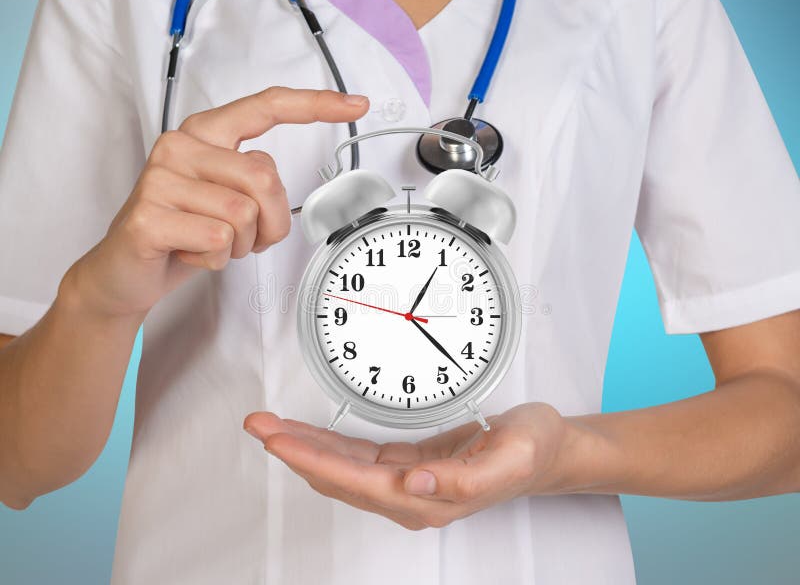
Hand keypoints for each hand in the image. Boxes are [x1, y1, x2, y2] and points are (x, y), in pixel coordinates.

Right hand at [63, 88, 368, 318]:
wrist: (126, 270)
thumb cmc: (185, 231)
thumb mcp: (227, 199)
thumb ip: (254, 180)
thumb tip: (272, 184)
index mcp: (205, 134)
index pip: (265, 106)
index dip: (313, 104)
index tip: (355, 105)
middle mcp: (180, 146)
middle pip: (263, 177)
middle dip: (269, 222)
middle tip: (244, 238)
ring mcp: (160, 178)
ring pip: (243, 214)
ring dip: (240, 245)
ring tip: (210, 244)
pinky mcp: (149, 216)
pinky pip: (217, 239)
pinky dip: (216, 259)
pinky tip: (191, 253)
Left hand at [243, 403, 571, 529]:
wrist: (548, 451)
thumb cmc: (533, 451)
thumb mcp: (512, 458)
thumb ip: (465, 478)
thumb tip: (415, 484)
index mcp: (432, 498)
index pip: (357, 482)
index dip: (314, 460)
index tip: (280, 439)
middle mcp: (412, 495)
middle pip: (338, 477)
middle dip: (295, 451)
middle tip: (259, 425)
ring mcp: (407, 482)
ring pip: (342, 468)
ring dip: (304, 446)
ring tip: (271, 425)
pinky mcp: (408, 465)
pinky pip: (356, 458)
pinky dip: (327, 443)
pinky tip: (309, 433)